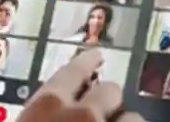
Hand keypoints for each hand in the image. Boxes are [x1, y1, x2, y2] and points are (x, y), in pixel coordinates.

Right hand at [17, 49, 146, 121]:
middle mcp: (83, 115)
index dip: (85, 63)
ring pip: (134, 117)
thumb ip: (35, 114)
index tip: (95, 54)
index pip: (71, 72)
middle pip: (109, 91)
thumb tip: (39, 113)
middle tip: (102, 109)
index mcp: (45, 107)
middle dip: (107, 99)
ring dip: (126, 121)